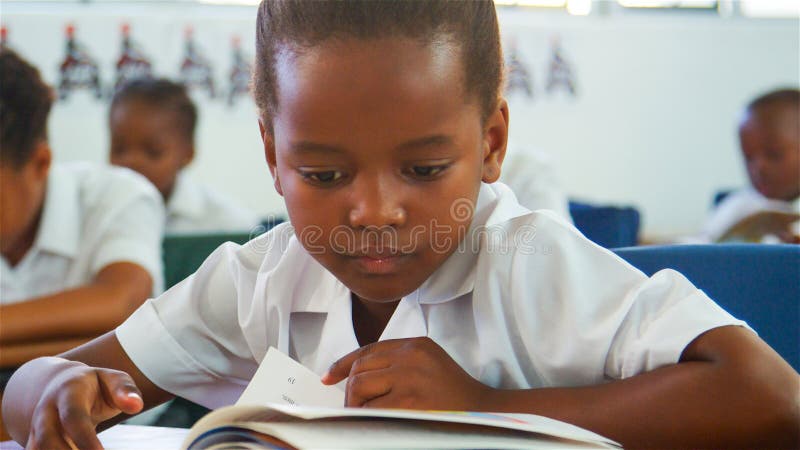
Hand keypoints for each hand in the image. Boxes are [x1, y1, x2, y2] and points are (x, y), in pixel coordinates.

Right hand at [24, 362, 142, 449]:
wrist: (62, 385)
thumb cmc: (97, 386)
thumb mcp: (113, 380)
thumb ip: (125, 391)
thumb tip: (136, 406)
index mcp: (68, 391)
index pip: (73, 417)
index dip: (85, 439)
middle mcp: (46, 410)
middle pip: (47, 438)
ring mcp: (36, 427)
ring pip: (37, 449)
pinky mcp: (34, 442)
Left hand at [321, 337, 489, 409]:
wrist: (486, 413)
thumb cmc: (457, 396)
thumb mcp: (429, 366)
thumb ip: (399, 364)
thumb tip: (357, 379)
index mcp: (416, 345)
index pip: (369, 349)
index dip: (344, 364)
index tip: (330, 377)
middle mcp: (411, 355)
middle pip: (361, 368)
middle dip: (351, 392)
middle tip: (353, 409)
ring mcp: (410, 377)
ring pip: (361, 386)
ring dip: (356, 406)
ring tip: (365, 418)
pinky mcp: (409, 400)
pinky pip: (372, 409)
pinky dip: (366, 418)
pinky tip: (373, 424)